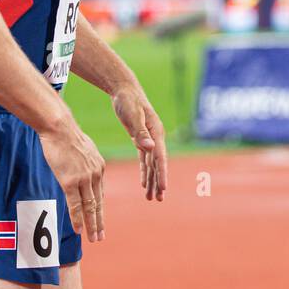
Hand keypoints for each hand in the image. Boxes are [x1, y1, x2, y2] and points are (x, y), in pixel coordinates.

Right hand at [37, 118, 105, 240]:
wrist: (59, 128)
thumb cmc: (67, 136)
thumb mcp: (83, 148)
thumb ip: (85, 162)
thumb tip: (81, 168)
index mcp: (99, 167)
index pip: (100, 193)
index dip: (100, 208)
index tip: (100, 220)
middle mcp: (96, 174)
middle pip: (98, 203)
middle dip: (99, 221)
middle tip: (101, 236)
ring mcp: (84, 179)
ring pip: (89, 207)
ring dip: (92, 224)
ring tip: (94, 238)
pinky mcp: (70, 181)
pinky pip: (75, 204)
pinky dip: (78, 219)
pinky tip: (79, 229)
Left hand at [112, 82, 167, 201]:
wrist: (124, 89)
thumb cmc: (128, 101)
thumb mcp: (132, 116)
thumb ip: (141, 132)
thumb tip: (150, 148)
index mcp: (156, 133)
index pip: (160, 158)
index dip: (162, 174)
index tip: (164, 189)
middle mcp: (156, 138)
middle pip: (158, 164)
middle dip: (158, 182)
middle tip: (158, 199)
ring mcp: (150, 139)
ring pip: (152, 164)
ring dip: (152, 180)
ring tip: (151, 197)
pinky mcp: (141, 139)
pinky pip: (145, 159)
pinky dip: (145, 172)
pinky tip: (144, 183)